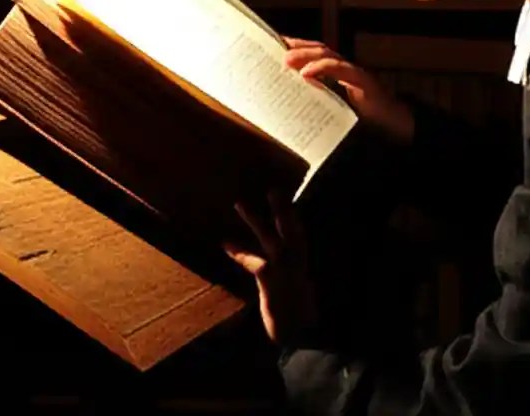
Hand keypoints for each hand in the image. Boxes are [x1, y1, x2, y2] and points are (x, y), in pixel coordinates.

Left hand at [223, 190, 317, 345]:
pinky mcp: (274, 283)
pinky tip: (226, 244)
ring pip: (272, 240)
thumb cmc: (298, 324)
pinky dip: (241, 253)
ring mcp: (287, 273)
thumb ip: (288, 283)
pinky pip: (257, 263)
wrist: (304, 340)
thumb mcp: (294, 299)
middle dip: (282, 210)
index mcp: (303, 268)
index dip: (292, 220)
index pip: (298, 238)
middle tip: (273, 189)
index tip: (287, 203)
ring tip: (239, 204)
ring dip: (255, 221)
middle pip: (291, 231)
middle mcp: (298, 266)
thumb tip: (281, 274)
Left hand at [283, 36, 414, 143]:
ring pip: (327, 55)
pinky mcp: (362, 81)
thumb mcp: (333, 110)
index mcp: (337, 74)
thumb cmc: (365, 120)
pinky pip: (341, 70)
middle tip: (274, 47)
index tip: (272, 45)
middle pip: (318, 49)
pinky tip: (307, 73)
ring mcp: (354, 73)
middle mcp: (345, 69)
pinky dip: (322, 68)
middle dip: (296, 46)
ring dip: (305, 55)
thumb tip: (286, 105)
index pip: (314, 55)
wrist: (395, 126)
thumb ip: (316, 104)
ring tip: (286, 59)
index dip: (295, 47)